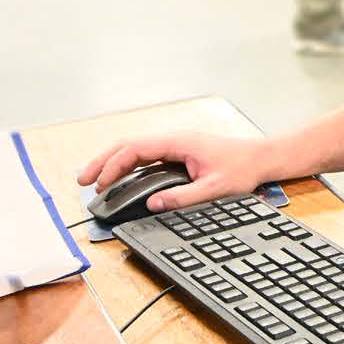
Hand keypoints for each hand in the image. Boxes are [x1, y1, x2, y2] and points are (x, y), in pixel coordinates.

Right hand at [75, 131, 276, 215]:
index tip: (99, 183)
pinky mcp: (178, 153)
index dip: (113, 165)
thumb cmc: (242, 169)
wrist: (261, 158)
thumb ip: (183, 197)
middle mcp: (173, 140)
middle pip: (128, 146)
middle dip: (103, 162)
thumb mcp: (214, 188)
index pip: (135, 149)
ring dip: (113, 164)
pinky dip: (128, 166)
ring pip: (135, 150)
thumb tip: (153, 204)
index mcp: (179, 142)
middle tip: (83, 181)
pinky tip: (119, 179)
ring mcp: (174, 146)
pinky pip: (146, 157)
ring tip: (95, 182)